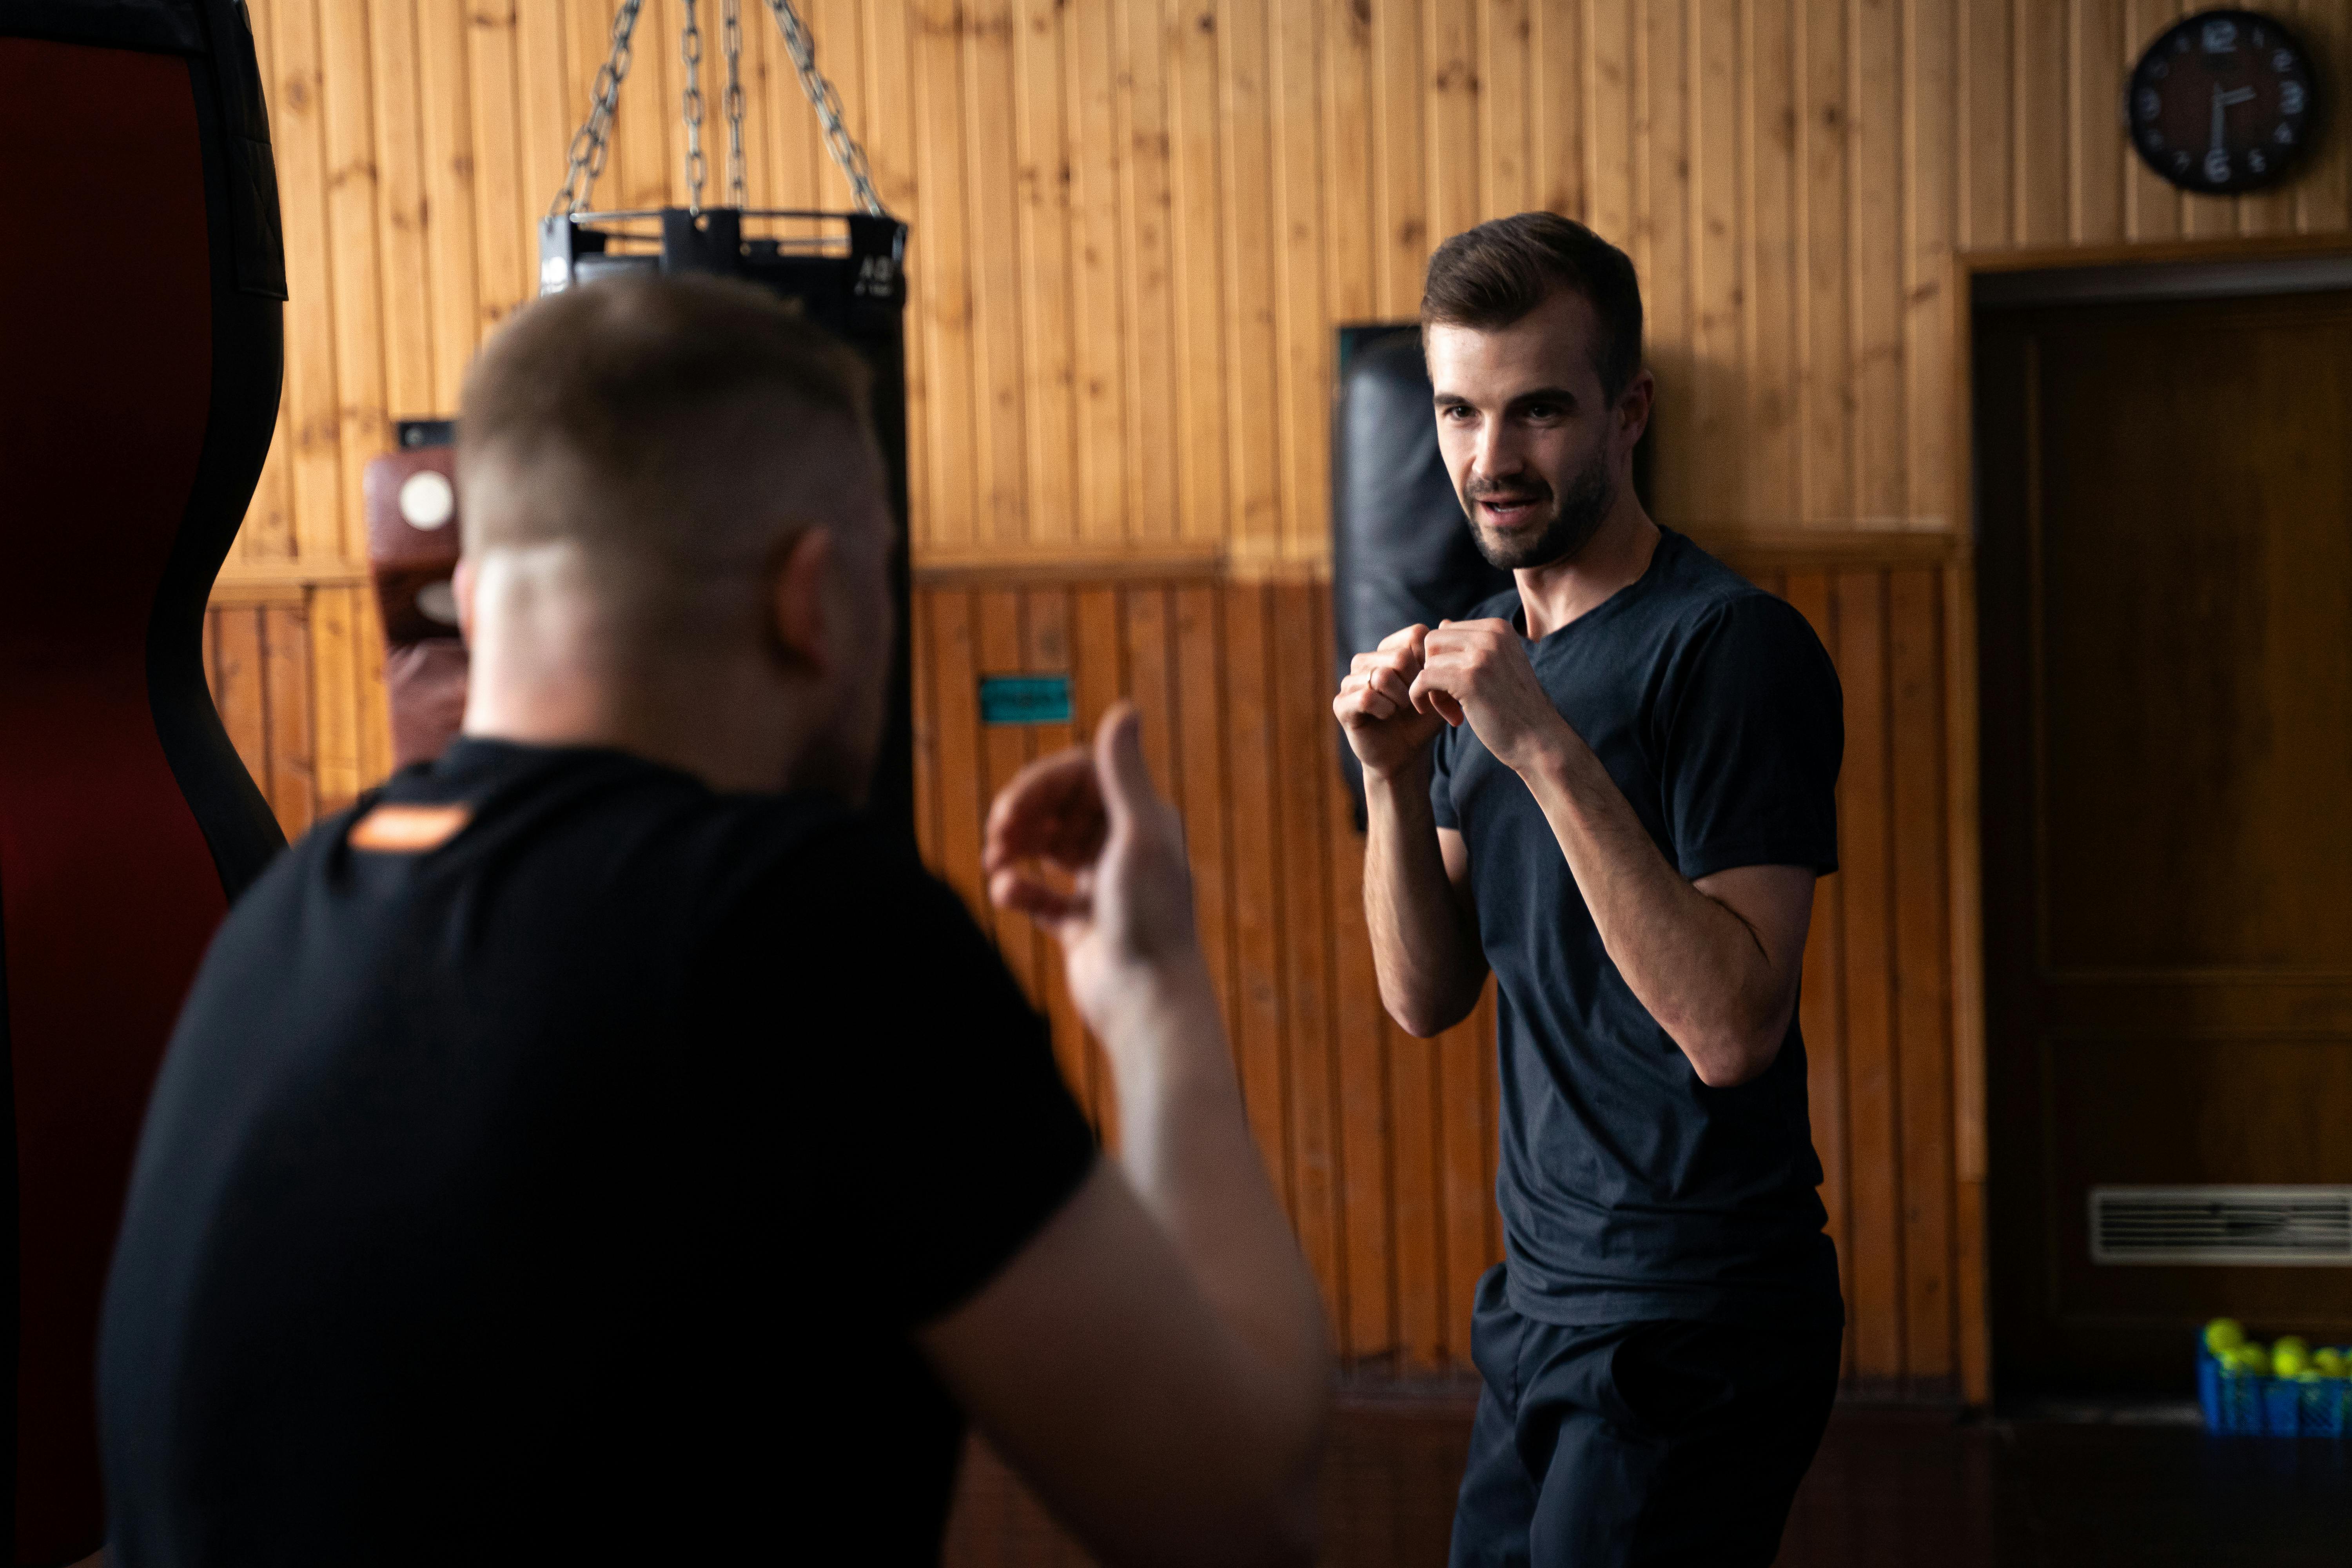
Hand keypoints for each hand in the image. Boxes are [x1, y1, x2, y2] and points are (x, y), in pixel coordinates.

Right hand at [984, 702, 1202, 1032]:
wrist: (1146, 1000)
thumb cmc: (1148, 917)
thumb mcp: (1138, 836)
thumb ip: (1124, 773)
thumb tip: (1126, 708)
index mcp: (1143, 820)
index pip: (1081, 777)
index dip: (1041, 784)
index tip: (1011, 808)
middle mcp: (1124, 847)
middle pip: (1060, 808)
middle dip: (1025, 814)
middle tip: (997, 831)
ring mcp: (1102, 885)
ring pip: (1046, 847)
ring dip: (1017, 847)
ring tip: (997, 861)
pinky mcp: (1081, 922)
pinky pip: (1041, 893)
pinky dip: (1020, 888)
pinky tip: (1007, 892)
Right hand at [1334, 624, 1447, 779]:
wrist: (1406, 755)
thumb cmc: (1423, 721)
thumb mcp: (1439, 689)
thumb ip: (1442, 659)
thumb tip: (1446, 621)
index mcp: (1389, 651)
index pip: (1415, 635)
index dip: (1429, 662)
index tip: (1429, 686)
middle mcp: (1367, 661)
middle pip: (1399, 656)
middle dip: (1414, 685)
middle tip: (1412, 704)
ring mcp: (1351, 681)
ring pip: (1382, 676)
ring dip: (1399, 700)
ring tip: (1398, 711)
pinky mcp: (1341, 703)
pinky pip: (1366, 697)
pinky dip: (1384, 710)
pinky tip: (1385, 717)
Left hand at [1409, 618, 1569, 774]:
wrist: (1539, 739)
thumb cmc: (1516, 707)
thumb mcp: (1499, 665)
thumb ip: (1472, 644)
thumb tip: (1443, 623)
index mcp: (1498, 628)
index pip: (1447, 631)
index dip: (1445, 661)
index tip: (1461, 687)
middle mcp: (1490, 635)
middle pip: (1433, 643)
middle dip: (1435, 671)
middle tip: (1451, 700)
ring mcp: (1480, 655)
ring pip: (1427, 663)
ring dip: (1434, 691)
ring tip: (1455, 712)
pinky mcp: (1468, 679)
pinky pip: (1423, 680)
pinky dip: (1421, 698)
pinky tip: (1449, 718)